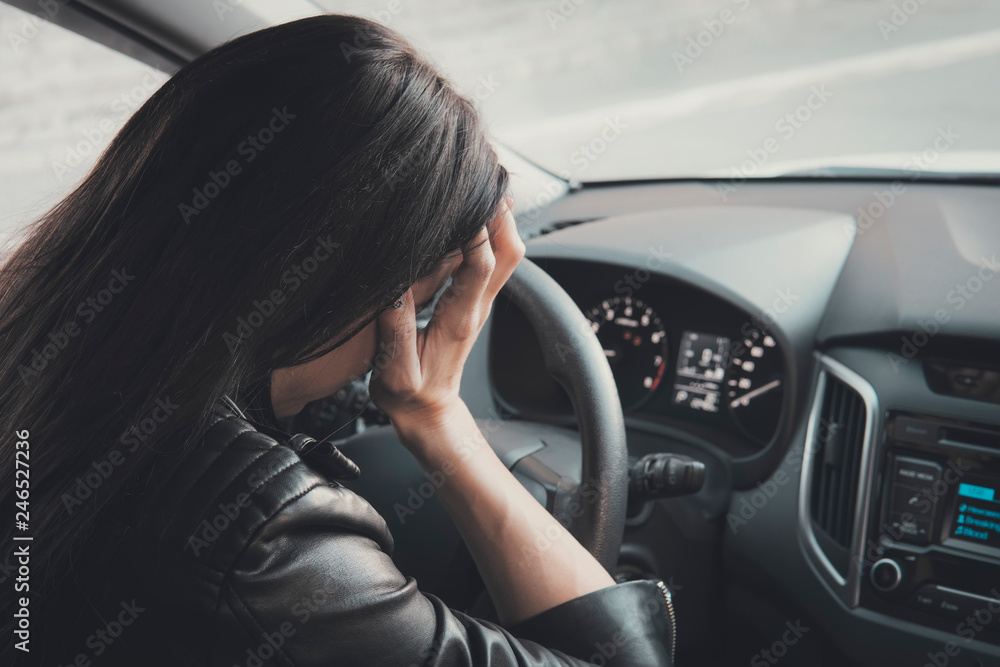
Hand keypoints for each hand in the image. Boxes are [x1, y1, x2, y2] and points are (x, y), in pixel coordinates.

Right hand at [368, 196, 523, 438]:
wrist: (429, 413)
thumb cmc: (408, 393)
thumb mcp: (393, 367)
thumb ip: (393, 325)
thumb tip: (394, 284)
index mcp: (458, 319)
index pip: (479, 266)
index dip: (476, 230)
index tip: (466, 196)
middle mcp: (477, 306)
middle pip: (508, 251)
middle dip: (501, 213)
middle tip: (486, 177)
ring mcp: (480, 302)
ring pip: (508, 253)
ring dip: (501, 218)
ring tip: (484, 183)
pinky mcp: (474, 300)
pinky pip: (494, 259)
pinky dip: (491, 231)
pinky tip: (475, 212)